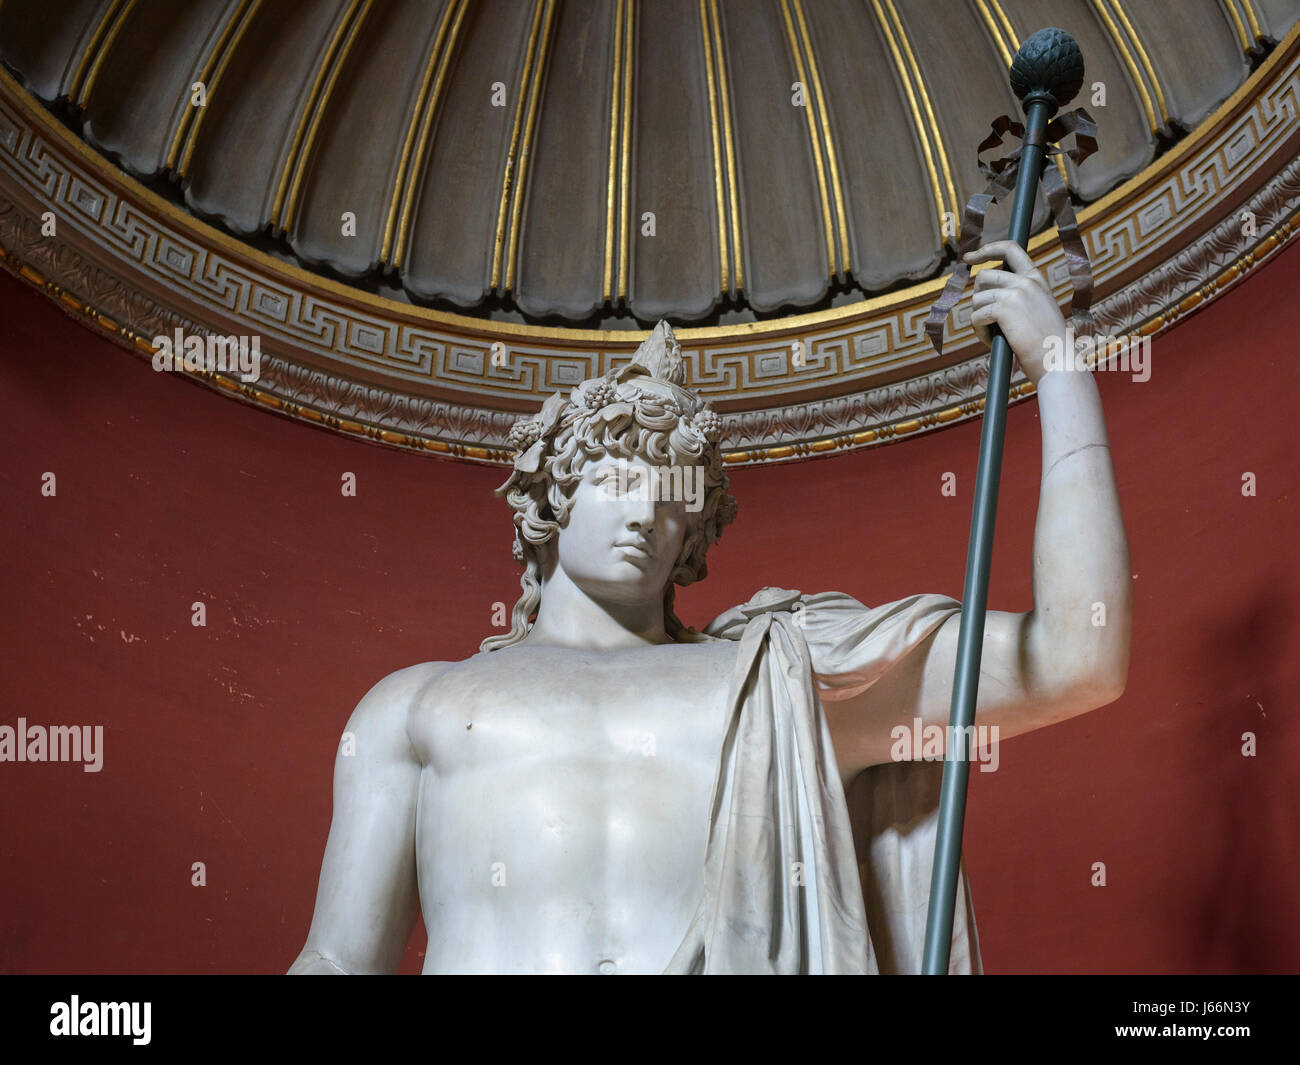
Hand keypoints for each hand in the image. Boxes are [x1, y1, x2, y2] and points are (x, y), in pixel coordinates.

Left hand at [965, 241, 1067, 385]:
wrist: (1057, 360)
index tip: (969, 257)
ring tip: (993, 334)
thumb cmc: (1046, 343)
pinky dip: (979, 331)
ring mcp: (1015, 293)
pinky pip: (976, 316)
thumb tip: (987, 291)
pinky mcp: (1003, 308)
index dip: (986, 249)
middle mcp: (1026, 281)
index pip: (1010, 249)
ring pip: (977, 299)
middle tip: (983, 317)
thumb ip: (1020, 295)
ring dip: (979, 319)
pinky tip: (992, 341)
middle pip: (984, 276)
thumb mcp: (1038, 310)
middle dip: (978, 297)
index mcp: (1036, 279)